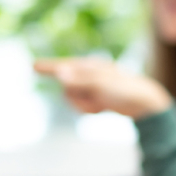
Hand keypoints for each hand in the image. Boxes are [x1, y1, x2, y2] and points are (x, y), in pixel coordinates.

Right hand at [33, 57, 171, 119]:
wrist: (143, 102)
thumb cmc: (124, 89)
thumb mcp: (100, 84)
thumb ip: (78, 80)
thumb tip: (60, 73)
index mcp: (87, 66)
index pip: (62, 67)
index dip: (47, 68)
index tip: (32, 65)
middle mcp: (85, 75)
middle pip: (67, 92)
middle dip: (80, 100)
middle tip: (99, 98)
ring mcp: (88, 88)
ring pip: (73, 102)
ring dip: (86, 107)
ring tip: (103, 103)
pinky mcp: (93, 98)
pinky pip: (82, 108)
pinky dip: (91, 110)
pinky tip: (104, 107)